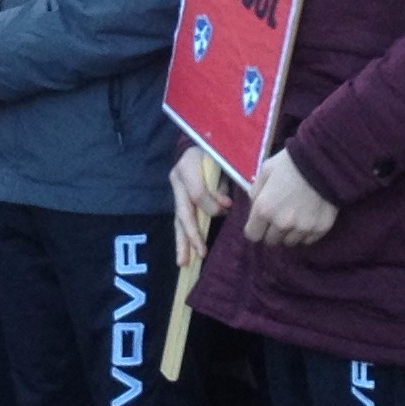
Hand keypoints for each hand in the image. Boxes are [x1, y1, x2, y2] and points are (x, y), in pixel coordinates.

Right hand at [171, 147, 231, 267]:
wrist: (205, 142)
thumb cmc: (219, 150)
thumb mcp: (223, 160)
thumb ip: (223, 183)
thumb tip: (225, 205)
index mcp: (188, 165)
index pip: (197, 193)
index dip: (212, 203)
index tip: (229, 205)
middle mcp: (177, 178)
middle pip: (184, 210)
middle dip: (192, 233)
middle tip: (200, 253)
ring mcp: (175, 189)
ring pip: (178, 219)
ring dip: (182, 242)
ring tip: (183, 262)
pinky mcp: (178, 198)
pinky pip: (181, 220)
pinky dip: (183, 237)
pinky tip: (184, 254)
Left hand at [242, 150, 339, 248]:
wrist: (324, 161)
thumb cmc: (290, 163)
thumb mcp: (265, 171)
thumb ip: (256, 192)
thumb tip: (255, 206)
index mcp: (264, 209)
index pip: (253, 235)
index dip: (255, 228)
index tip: (260, 222)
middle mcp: (282, 224)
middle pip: (271, 241)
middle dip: (272, 231)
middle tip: (280, 216)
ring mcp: (302, 228)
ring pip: (290, 242)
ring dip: (290, 232)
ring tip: (296, 216)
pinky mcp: (320, 229)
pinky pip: (308, 240)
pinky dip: (306, 232)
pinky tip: (309, 217)